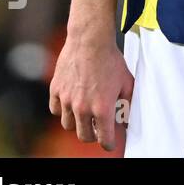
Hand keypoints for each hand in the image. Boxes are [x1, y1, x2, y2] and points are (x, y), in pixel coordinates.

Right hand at [48, 32, 133, 151]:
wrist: (90, 41)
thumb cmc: (110, 60)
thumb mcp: (127, 82)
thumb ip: (127, 103)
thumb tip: (127, 118)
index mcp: (102, 108)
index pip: (104, 138)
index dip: (109, 143)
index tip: (110, 143)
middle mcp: (82, 107)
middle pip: (84, 136)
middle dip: (93, 135)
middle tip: (98, 127)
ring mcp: (67, 100)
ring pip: (68, 125)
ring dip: (77, 123)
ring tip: (85, 113)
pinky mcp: (55, 91)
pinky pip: (56, 110)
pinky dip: (62, 110)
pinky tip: (71, 103)